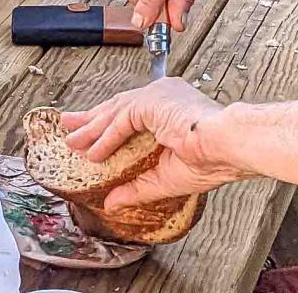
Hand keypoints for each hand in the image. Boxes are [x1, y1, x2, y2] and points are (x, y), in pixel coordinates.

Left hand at [61, 79, 246, 208]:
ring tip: (73, 141)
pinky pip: (121, 120)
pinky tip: (94, 151)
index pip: (130, 113)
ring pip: (115, 111)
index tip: (87, 133)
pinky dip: (106, 136)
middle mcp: (162, 96)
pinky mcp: (151, 101)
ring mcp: (157, 95)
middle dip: (90, 119)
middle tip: (69, 126)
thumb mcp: (163, 179)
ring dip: (92, 128)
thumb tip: (112, 201)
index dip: (106, 124)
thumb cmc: (211, 161)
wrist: (228, 148)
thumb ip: (136, 188)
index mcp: (169, 109)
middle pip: (117, 107)